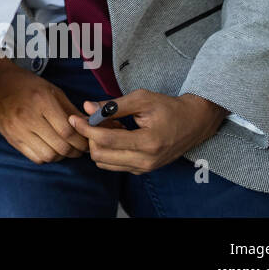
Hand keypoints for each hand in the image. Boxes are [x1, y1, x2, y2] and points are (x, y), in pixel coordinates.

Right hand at [0, 57, 92, 162]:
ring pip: (49, 156)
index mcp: (42, 101)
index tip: (87, 142)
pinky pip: (35, 157)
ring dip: (61, 156)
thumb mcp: (51, 90)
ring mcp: (18, 130)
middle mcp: (29, 117)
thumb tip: (88, 126)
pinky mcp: (11, 139)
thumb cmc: (26, 84)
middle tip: (80, 148)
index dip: (82, 141)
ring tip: (65, 148)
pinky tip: (49, 148)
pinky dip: (46, 157)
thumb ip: (70, 109)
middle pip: (61, 146)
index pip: (68, 131)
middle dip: (76, 151)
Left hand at [69, 90, 226, 173]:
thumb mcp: (141, 99)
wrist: (194, 123)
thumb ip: (112, 105)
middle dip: (90, 137)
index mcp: (147, 142)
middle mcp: (145, 161)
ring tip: (107, 125)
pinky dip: (107, 150)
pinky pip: (114, 165)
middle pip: (101, 155)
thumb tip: (87, 107)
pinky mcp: (142, 170)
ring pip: (104, 163)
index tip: (74, 117)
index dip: (85, 128)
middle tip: (94, 118)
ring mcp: (144, 168)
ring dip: (98, 144)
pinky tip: (115, 133)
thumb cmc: (168, 108)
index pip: (106, 140)